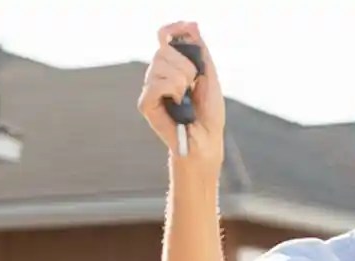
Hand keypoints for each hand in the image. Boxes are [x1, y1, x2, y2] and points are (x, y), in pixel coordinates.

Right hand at [137, 21, 226, 168]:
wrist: (206, 140)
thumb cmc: (209, 112)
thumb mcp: (209, 76)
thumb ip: (200, 51)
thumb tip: (192, 25)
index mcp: (172, 66)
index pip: (163, 37)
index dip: (172, 29)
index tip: (188, 27)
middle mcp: (158, 74)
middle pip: (162, 51)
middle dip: (185, 65)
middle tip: (193, 83)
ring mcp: (150, 88)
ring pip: (159, 66)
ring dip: (180, 80)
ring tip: (186, 96)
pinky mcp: (145, 103)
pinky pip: (155, 84)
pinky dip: (171, 90)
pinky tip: (177, 101)